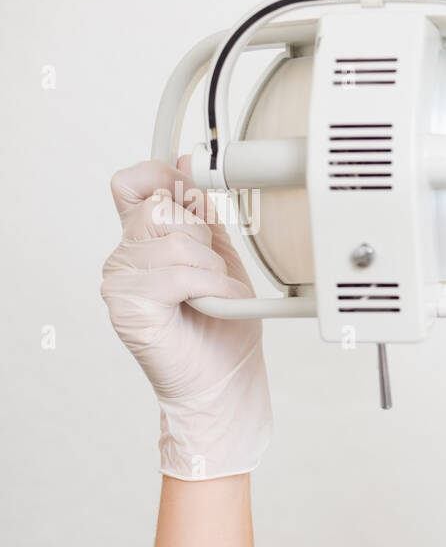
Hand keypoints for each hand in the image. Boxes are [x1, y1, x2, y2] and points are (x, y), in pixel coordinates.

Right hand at [100, 156, 272, 479]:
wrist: (223, 382)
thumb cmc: (223, 328)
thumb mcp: (221, 257)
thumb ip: (204, 215)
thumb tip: (190, 165)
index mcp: (143, 241)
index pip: (133, 183)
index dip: (164, 177)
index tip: (195, 190)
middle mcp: (125, 258)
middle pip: (159, 206)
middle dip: (201, 234)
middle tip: (214, 270)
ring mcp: (121, 282)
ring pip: (170, 239)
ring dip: (210, 266)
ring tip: (217, 293)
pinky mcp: (127, 306)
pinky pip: (175, 273)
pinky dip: (209, 286)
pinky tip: (216, 304)